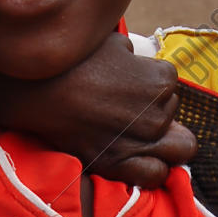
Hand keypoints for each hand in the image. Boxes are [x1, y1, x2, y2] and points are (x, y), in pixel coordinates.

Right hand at [11, 34, 196, 188]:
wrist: (38, 91)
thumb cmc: (73, 61)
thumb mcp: (111, 42)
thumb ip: (133, 53)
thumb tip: (134, 59)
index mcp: (162, 79)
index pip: (170, 83)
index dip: (149, 82)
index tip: (126, 82)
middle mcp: (159, 113)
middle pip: (173, 114)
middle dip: (156, 110)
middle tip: (129, 108)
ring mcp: (142, 142)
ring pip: (178, 148)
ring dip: (163, 142)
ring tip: (140, 136)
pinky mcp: (120, 164)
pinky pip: (155, 174)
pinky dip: (149, 168)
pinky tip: (132, 156)